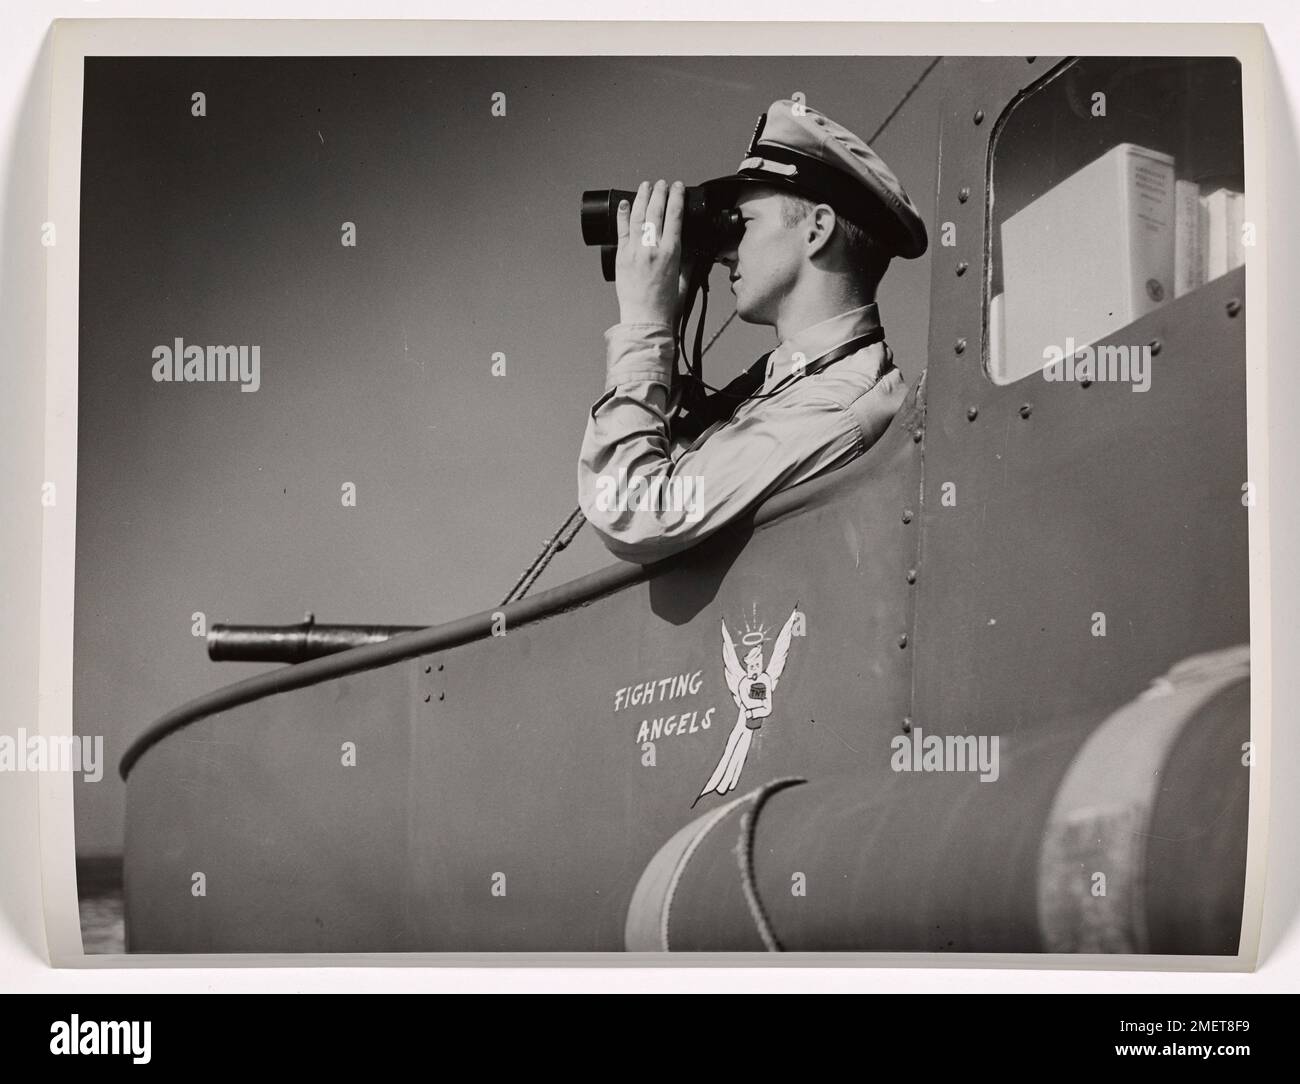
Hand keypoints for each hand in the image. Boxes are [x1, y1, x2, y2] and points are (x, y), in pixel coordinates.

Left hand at [615, 179, 690, 325]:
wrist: (645, 322)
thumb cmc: (665, 307)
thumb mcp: (684, 282)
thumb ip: (687, 262)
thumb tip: (690, 247)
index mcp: (671, 253)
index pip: (674, 216)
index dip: (676, 197)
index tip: (677, 187)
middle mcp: (652, 249)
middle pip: (656, 211)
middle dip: (659, 192)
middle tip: (662, 183)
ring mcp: (634, 252)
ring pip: (638, 216)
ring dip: (642, 197)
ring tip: (646, 185)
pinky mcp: (621, 258)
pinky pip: (621, 230)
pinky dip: (623, 214)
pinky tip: (626, 203)